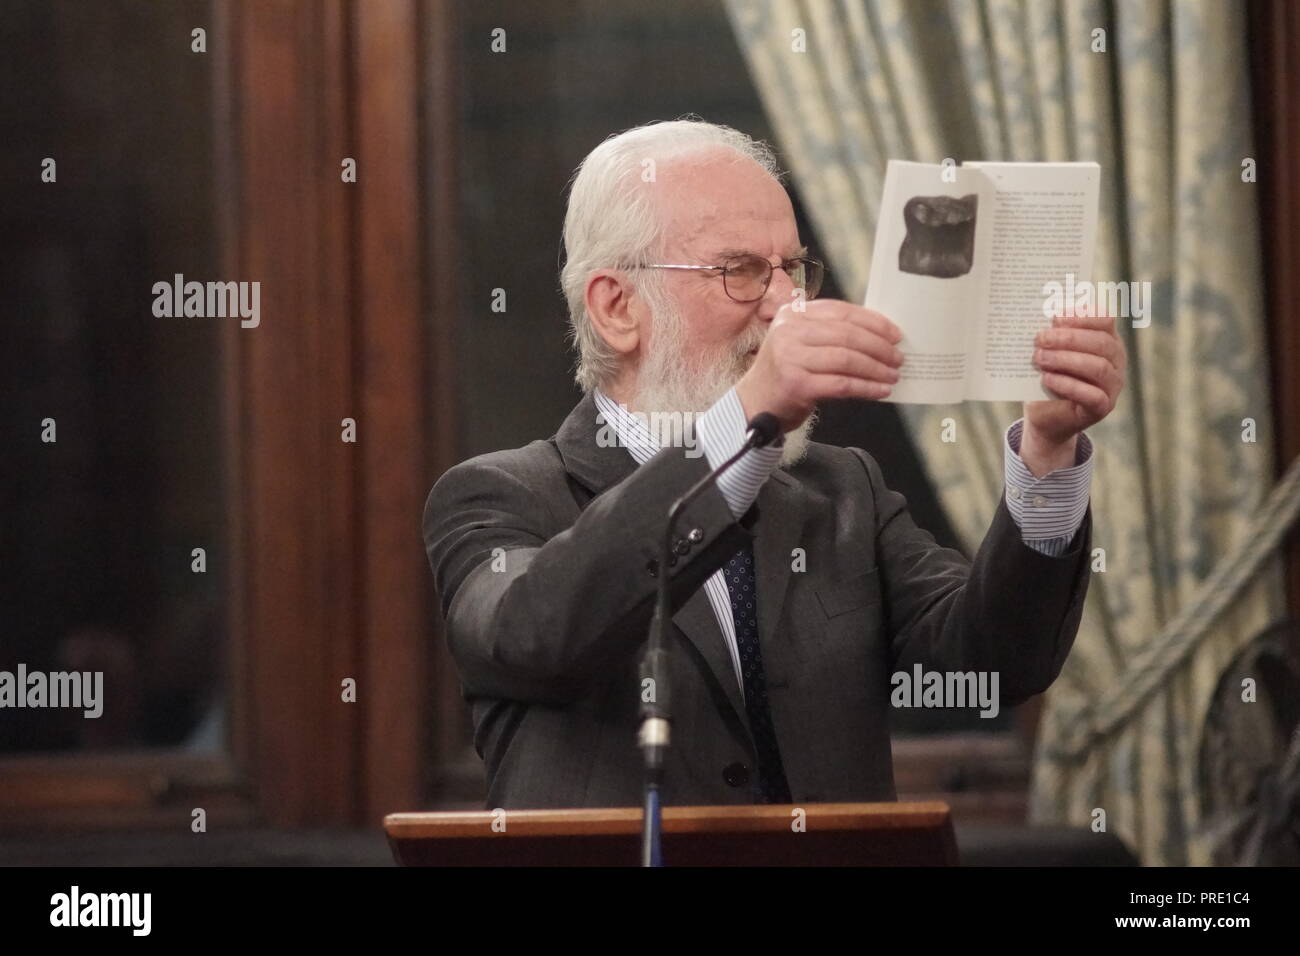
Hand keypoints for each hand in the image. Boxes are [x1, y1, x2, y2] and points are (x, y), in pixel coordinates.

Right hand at [735, 300, 904, 431]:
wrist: (755, 403)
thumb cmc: (786, 372)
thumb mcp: (802, 342)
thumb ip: (831, 333)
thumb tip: (881, 336)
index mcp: (793, 313)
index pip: (842, 312)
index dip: (874, 322)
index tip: (895, 334)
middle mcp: (789, 331)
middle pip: (847, 335)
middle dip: (879, 347)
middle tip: (898, 358)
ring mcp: (790, 357)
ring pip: (847, 359)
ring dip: (876, 369)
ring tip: (892, 376)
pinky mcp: (796, 384)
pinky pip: (842, 384)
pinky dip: (866, 388)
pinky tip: (880, 391)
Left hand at [1023, 308, 1125, 475]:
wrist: (1044, 414)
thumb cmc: (1049, 375)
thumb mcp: (1050, 352)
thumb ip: (1052, 336)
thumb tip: (1041, 319)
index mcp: (1107, 340)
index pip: (1105, 320)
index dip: (1082, 316)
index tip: (1055, 317)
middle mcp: (1116, 361)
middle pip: (1101, 343)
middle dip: (1068, 338)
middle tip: (1040, 339)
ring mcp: (1113, 385)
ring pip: (1098, 367)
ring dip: (1066, 360)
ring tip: (1040, 358)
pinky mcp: (1102, 407)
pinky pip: (1092, 395)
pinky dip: (1068, 385)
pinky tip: (1047, 379)